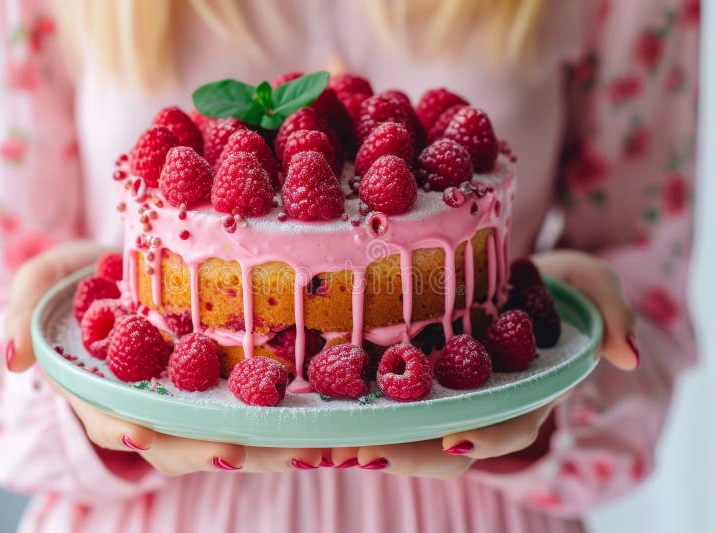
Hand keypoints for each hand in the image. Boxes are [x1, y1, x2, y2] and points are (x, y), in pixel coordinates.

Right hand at [3, 241, 320, 474]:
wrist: (126, 274)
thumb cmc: (81, 282)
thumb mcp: (42, 285)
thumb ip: (23, 312)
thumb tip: (13, 359)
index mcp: (109, 393)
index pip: (122, 421)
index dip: (135, 428)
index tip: (147, 431)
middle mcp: (153, 408)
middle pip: (185, 442)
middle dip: (220, 449)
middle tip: (257, 450)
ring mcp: (192, 401)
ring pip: (230, 433)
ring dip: (270, 446)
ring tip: (313, 448)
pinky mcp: (227, 385)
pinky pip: (257, 408)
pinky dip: (289, 419)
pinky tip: (330, 422)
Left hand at [331, 250, 637, 478]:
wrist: (518, 279)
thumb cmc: (556, 286)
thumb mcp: (589, 287)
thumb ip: (609, 312)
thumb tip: (624, 353)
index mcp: (525, 392)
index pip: (510, 424)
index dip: (487, 435)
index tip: (454, 438)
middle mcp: (483, 403)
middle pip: (445, 441)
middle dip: (405, 452)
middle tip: (361, 451)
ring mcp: (447, 394)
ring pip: (409, 430)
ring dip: (370, 439)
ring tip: (327, 443)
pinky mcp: (414, 378)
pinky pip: (386, 401)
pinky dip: (357, 409)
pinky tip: (318, 411)